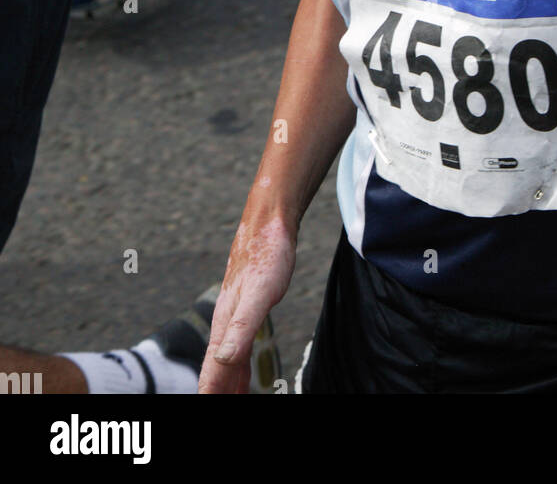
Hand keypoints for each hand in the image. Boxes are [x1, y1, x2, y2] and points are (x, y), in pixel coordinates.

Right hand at [198, 212, 296, 393]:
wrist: (268, 225)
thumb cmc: (268, 255)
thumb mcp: (260, 294)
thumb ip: (242, 326)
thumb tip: (224, 359)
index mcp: (224, 325)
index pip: (212, 372)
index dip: (209, 395)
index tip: (205, 411)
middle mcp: (226, 325)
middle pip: (217, 373)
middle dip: (216, 395)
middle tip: (217, 413)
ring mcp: (236, 319)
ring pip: (228, 365)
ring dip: (226, 390)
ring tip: (228, 405)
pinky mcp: (249, 313)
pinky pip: (240, 353)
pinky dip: (239, 374)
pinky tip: (242, 381)